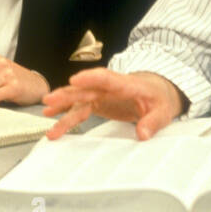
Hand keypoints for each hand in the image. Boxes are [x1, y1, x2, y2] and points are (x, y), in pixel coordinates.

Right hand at [41, 68, 184, 139]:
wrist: (157, 92)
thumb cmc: (160, 99)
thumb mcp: (164, 111)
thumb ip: (153, 122)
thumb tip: (142, 134)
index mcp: (127, 84)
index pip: (108, 78)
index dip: (91, 78)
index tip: (75, 79)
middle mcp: (110, 87)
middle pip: (86, 88)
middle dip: (68, 94)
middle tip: (51, 99)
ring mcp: (102, 94)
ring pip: (79, 98)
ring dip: (63, 104)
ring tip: (46, 111)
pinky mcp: (98, 102)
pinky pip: (80, 107)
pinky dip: (66, 112)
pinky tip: (52, 116)